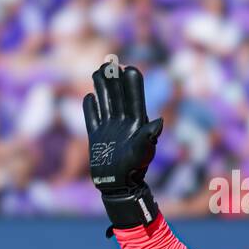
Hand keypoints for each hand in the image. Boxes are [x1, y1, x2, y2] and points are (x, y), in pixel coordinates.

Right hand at [83, 61, 163, 232]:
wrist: (118, 186)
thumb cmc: (133, 169)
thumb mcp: (143, 151)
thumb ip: (149, 136)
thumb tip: (159, 121)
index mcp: (136, 122)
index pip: (133, 96)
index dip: (131, 82)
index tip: (127, 67)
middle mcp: (122, 122)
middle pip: (117, 95)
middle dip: (113, 78)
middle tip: (109, 61)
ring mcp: (108, 128)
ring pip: (105, 102)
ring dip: (102, 87)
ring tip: (98, 71)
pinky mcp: (96, 137)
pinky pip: (92, 118)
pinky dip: (90, 108)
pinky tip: (89, 98)